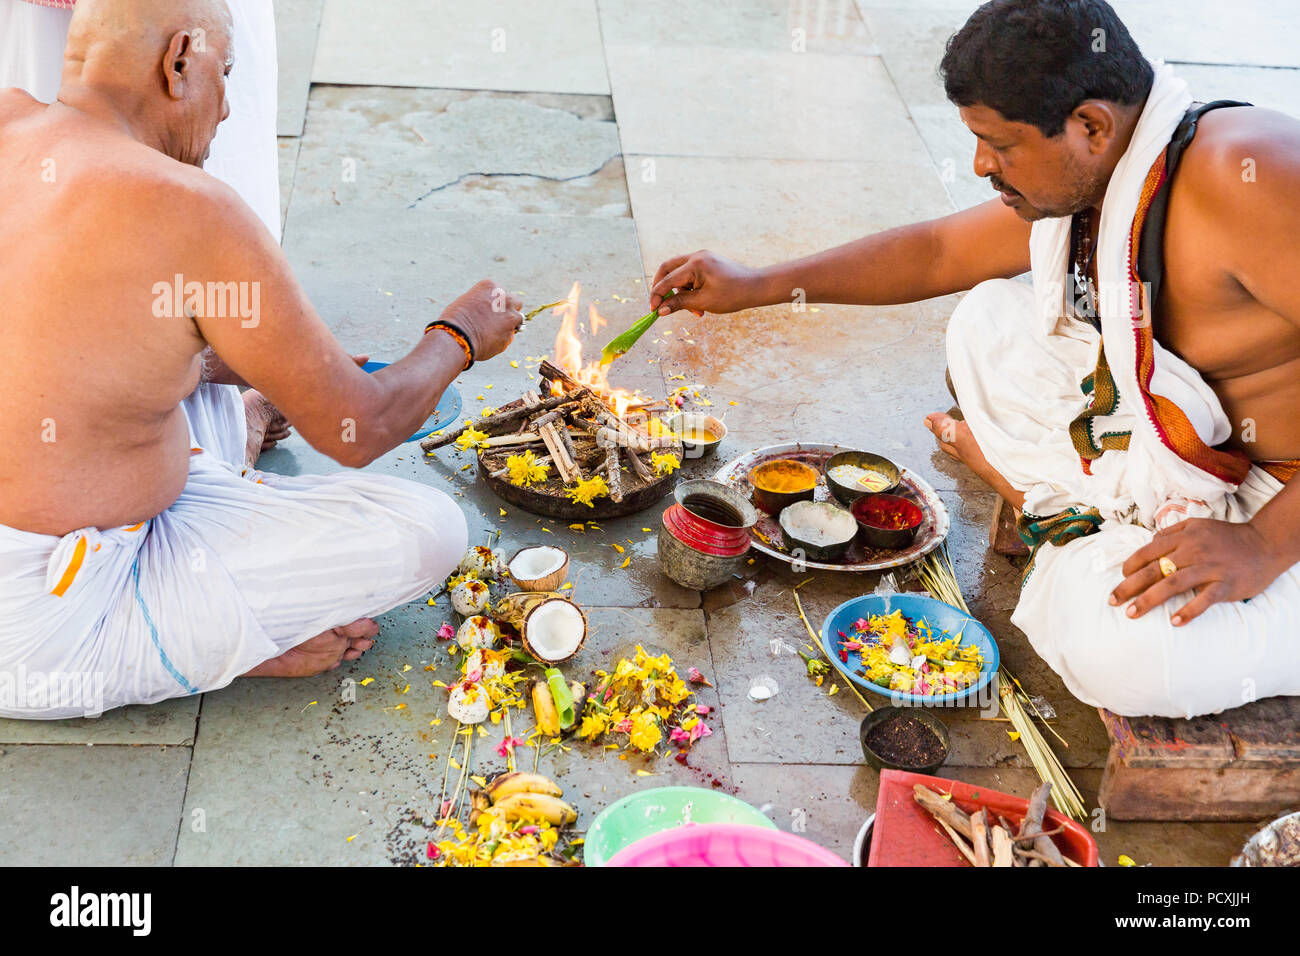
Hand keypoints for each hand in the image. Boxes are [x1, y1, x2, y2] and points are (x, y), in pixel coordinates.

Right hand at [438, 279, 522, 361]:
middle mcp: (504, 298)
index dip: (496, 302)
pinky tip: (489, 341)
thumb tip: (489, 312)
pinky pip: (510, 336)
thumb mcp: (467, 301)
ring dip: (510, 325)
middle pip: (515, 302)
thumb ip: (482, 303)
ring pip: (518, 319)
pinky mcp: (510, 334)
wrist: (456, 336)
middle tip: (497, 320)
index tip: (488, 310)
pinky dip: (503, 339)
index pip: (501, 292)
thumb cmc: (454, 319)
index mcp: (492, 286)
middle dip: (508, 310)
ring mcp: (510, 316)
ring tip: (494, 332)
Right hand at [649, 250, 760, 316]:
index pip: (668, 280)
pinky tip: (700, 303)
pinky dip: (689, 288)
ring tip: (695, 310)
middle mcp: (697, 256)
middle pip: (667, 268)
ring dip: (680, 292)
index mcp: (695, 264)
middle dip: (662, 287)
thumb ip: (679, 304)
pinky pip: (690, 273)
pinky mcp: (707, 262)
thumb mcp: (703, 302)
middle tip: (660, 304)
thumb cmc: (733, 295)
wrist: (756, 287)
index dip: (657, 296)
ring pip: (678, 273)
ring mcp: (702, 257)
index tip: (653, 310)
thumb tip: (661, 310)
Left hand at [1109, 518, 1282, 625]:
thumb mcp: (1198, 526)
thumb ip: (1172, 533)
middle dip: (1129, 586)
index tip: (1120, 578)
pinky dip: (1188, 611)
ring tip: (1132, 613)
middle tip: (1113, 600)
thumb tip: (1149, 542)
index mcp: (1184, 537)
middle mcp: (1193, 551)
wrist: (1264, 545)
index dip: (1131, 566)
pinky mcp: (1225, 584)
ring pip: (1172, 584)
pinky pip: (1204, 599)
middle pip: (1154, 569)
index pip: (1148, 552)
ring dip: (1149, 600)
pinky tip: (1174, 621)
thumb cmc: (1227, 537)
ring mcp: (1209, 568)